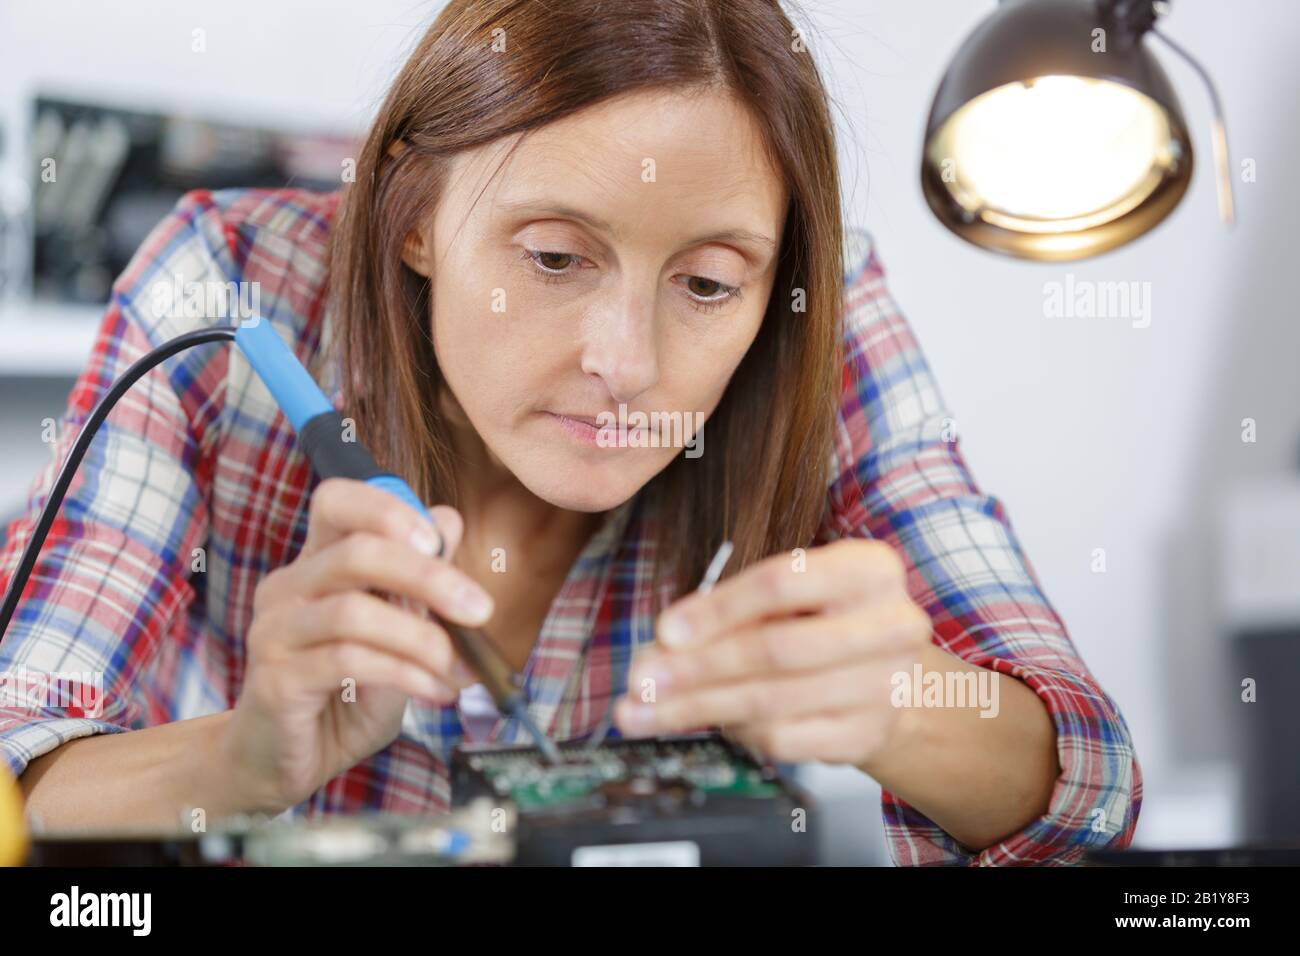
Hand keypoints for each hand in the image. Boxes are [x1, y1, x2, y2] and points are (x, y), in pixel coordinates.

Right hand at [218, 478, 494, 814]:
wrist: (286, 762)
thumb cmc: (344, 694)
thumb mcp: (395, 634)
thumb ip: (416, 584)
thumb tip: (448, 521)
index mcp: (315, 564)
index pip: (336, 501)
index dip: (387, 509)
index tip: (438, 541)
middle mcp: (287, 588)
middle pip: (355, 552)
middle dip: (429, 576)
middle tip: (479, 609)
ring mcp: (275, 632)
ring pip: (355, 612)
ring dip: (423, 639)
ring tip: (459, 669)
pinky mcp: (276, 679)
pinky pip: (349, 661)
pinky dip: (406, 673)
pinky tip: (436, 691)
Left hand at [613, 538, 929, 765]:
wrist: (889, 676)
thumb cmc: (824, 620)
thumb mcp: (784, 597)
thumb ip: (724, 615)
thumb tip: (658, 652)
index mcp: (868, 568)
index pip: (781, 582)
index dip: (717, 610)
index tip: (666, 632)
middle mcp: (890, 625)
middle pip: (776, 649)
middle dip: (699, 668)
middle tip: (644, 681)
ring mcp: (885, 686)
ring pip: (772, 701)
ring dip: (699, 707)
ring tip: (648, 711)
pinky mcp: (868, 735)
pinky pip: (784, 739)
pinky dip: (737, 731)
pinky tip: (712, 721)